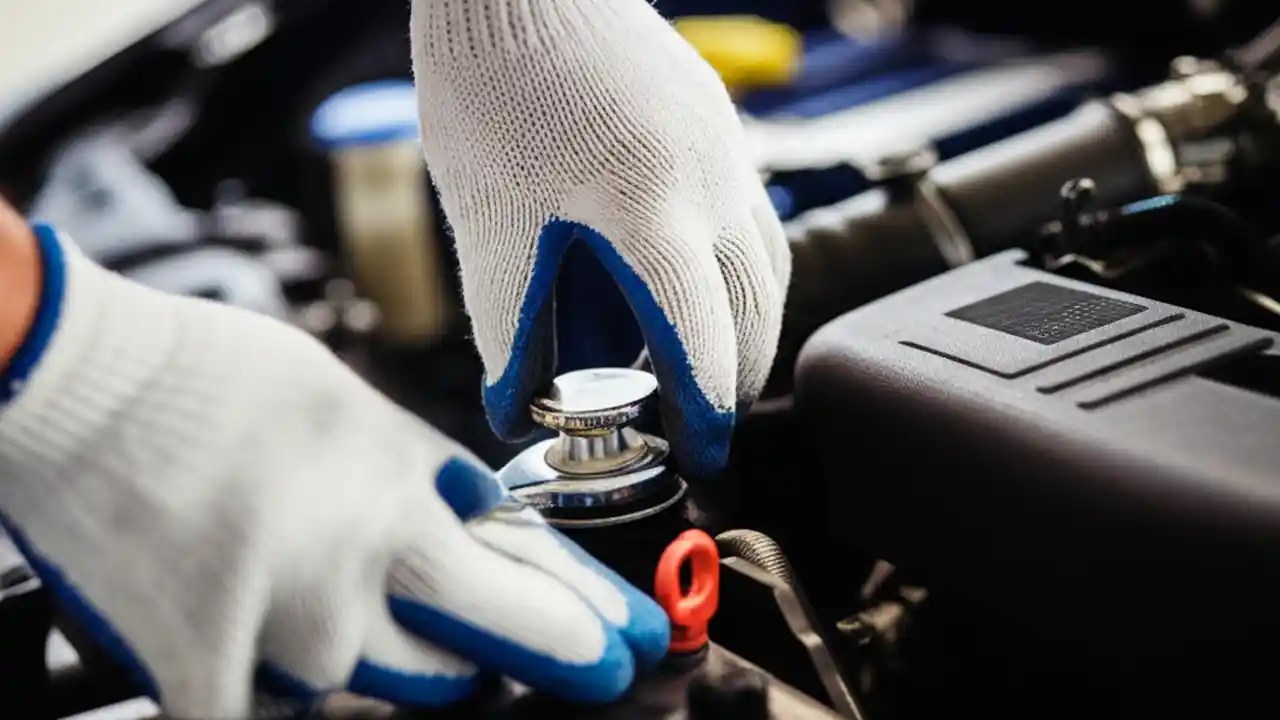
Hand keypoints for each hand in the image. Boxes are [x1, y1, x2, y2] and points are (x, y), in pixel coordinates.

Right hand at [0, 225, 668, 717]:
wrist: (73, 383)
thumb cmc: (209, 378)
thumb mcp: (348, 403)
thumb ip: (417, 471)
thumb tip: (475, 511)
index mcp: (401, 492)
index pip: (529, 573)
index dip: (593, 616)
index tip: (636, 639)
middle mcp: (361, 570)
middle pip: (478, 653)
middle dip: (536, 658)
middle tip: (583, 664)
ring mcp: (286, 631)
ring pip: (379, 688)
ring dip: (395, 661)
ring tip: (372, 614)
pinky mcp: (206, 673)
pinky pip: (268, 716)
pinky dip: (279, 688)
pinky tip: (275, 649)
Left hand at [412, 0, 791, 478]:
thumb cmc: (490, 85)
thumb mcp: (491, 219)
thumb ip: (511, 320)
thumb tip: (517, 401)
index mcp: (650, 208)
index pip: (702, 339)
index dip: (705, 412)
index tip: (702, 457)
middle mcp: (710, 179)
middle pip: (759, 309)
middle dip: (740, 379)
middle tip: (709, 421)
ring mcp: (726, 146)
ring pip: (768, 263)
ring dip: (748, 326)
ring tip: (708, 365)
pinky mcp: (719, 124)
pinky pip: (750, 217)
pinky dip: (734, 271)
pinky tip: (693, 283)